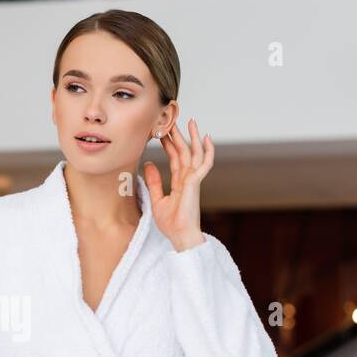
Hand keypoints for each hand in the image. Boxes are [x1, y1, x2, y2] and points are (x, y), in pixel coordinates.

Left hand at [142, 117, 212, 250]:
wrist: (179, 235)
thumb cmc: (171, 223)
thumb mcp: (157, 199)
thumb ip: (154, 182)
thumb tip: (148, 164)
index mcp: (180, 182)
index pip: (174, 159)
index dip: (169, 145)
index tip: (162, 132)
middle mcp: (188, 179)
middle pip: (184, 152)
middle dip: (179, 136)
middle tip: (172, 120)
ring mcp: (194, 180)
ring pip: (195, 153)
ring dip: (193, 137)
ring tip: (191, 122)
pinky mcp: (196, 183)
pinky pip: (205, 163)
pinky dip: (208, 150)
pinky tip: (207, 138)